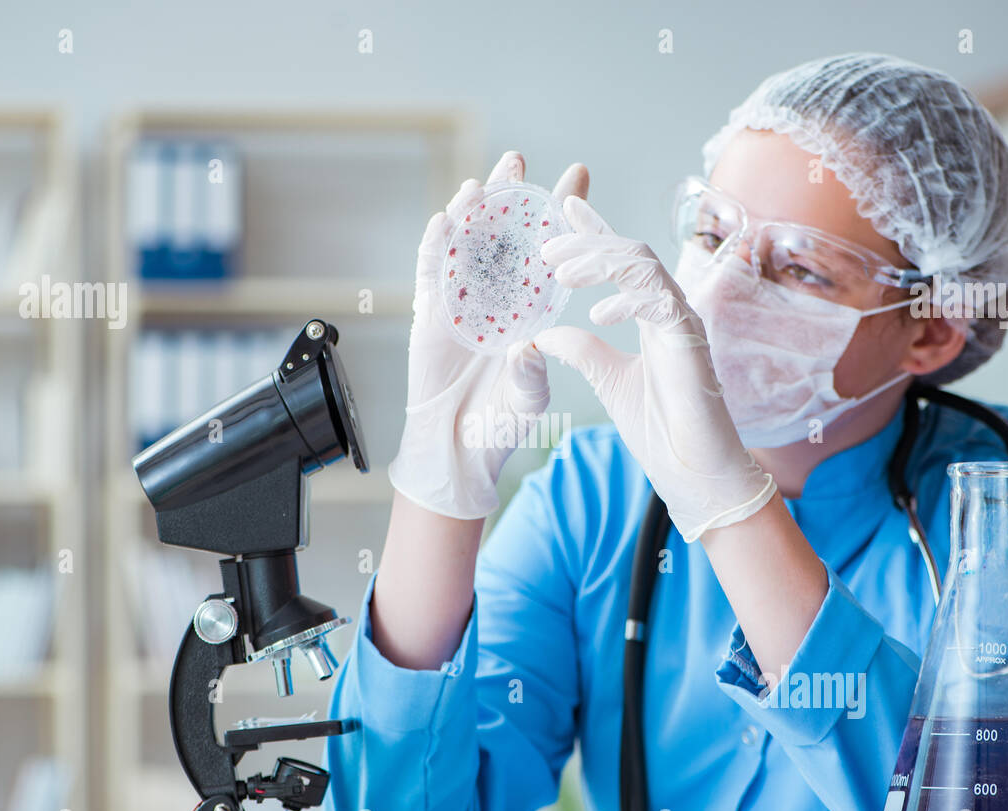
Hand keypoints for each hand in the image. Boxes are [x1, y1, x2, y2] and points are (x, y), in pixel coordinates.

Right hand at [386, 152, 588, 518]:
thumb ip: (532, 374)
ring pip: (463, 247)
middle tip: (519, 160)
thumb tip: (530, 346)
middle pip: (500, 235)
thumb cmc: (499, 425)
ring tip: (482, 183)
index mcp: (526, 308)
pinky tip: (444, 222)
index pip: (545, 250)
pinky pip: (429, 277)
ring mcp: (459, 306)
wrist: (459, 454)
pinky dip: (434, 248)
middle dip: (508, 196)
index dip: (558, 213)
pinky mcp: (429, 320)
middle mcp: (494, 299)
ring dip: (470, 213)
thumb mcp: (529, 398)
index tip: (578, 174)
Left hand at [533, 196, 776, 541]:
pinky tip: (597, 313)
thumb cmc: (661, 430)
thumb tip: (545, 334)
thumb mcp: (607, 381)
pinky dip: (628, 302)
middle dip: (586, 243)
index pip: (619, 263)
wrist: (693, 470)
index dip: (594, 233)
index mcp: (650, 316)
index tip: (563, 209)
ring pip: (643, 267)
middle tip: (546, 248)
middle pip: (628, 254)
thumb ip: (583, 352)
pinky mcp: (691, 342)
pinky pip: (660, 305)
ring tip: (562, 274)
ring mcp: (682, 323)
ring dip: (600, 263)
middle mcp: (668, 310)